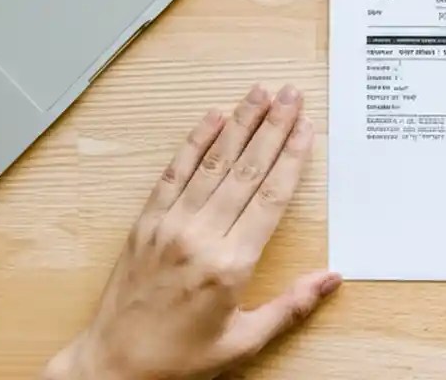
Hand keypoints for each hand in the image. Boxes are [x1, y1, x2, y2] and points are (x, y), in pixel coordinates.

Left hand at [42, 85, 340, 379]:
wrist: (114, 366)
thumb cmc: (179, 359)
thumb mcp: (244, 341)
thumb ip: (291, 306)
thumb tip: (331, 279)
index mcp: (230, 265)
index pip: (270, 198)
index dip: (291, 157)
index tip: (306, 127)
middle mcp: (201, 237)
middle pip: (246, 170)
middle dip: (273, 127)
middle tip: (291, 95)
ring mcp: (170, 226)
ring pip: (212, 163)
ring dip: (239, 124)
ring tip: (259, 93)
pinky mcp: (147, 223)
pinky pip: (174, 173)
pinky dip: (194, 143)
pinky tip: (212, 118)